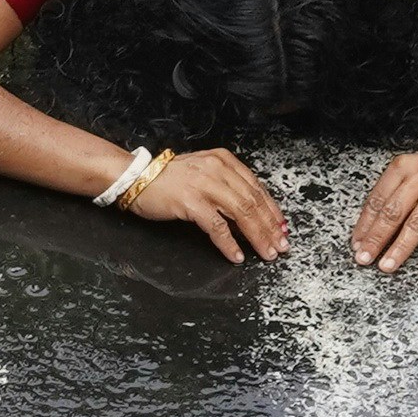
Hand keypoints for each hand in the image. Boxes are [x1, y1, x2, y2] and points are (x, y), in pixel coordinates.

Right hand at [126, 145, 289, 260]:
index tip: (282, 228)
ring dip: (257, 236)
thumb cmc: (167, 179)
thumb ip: (225, 186)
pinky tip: (236, 255)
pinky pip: (217, 226)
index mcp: (223, 161)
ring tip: (266, 252)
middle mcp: (217, 170)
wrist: (135, 177)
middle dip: (270, 227)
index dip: (272, 210)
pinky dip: (229, 243)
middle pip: (253, 201)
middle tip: (280, 245)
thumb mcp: (202, 173)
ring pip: (241, 213)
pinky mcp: (190, 202)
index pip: (256, 187)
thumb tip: (248, 211)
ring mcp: (204, 185)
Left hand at [349, 145, 417, 272]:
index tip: (356, 244)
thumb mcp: (406, 172)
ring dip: (401, 247)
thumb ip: (388, 194)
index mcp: (402, 168)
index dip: (364, 224)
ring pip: (417, 223)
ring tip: (388, 265)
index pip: (377, 200)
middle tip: (365, 257)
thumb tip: (366, 229)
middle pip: (393, 213)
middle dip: (376, 238)